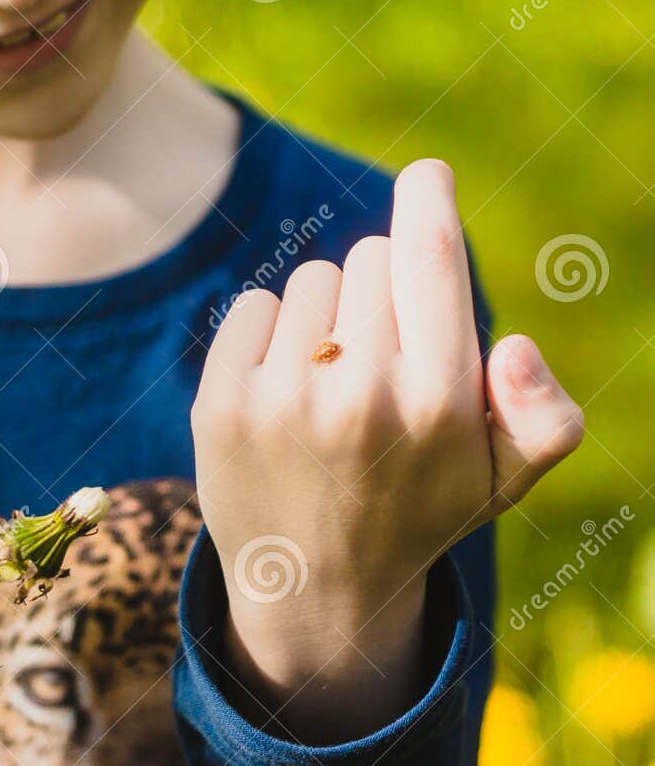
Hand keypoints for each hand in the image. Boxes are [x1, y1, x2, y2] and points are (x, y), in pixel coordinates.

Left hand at [190, 158, 582, 741]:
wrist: (312, 593)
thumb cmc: (417, 509)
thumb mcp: (502, 479)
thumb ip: (543, 416)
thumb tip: (515, 346)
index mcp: (441, 402)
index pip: (430, 255)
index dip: (429, 199)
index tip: (426, 172)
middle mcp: (362, 396)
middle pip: (371, 256)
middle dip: (383, 290)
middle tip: (384, 363)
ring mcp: (284, 400)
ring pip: (314, 280)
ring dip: (328, 317)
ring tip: (334, 391)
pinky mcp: (221, 404)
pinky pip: (255, 305)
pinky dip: (271, 333)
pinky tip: (285, 394)